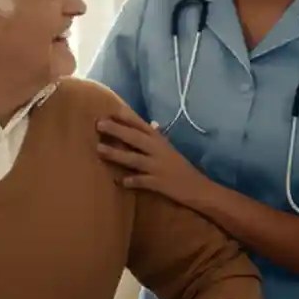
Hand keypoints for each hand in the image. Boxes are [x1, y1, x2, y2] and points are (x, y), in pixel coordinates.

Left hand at [96, 107, 214, 207]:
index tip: (111, 109)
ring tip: (99, 150)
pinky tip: (119, 181)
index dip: (127, 117)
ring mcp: (158, 167)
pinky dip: (131, 181)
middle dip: (117, 130)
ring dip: (116, 154)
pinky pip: (142, 181)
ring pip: (134, 158)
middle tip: (99, 124)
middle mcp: (159, 151)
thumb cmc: (180, 168)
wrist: (198, 188)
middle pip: (135, 138)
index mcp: (160, 141)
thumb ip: (159, 137)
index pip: (142, 125)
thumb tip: (152, 123)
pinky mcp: (160, 183)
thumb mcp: (170, 149)